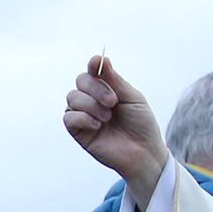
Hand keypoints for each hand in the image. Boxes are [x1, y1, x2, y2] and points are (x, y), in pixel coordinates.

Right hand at [63, 54, 165, 194]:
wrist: (143, 152)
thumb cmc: (141, 125)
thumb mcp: (133, 98)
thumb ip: (115, 81)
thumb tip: (101, 59)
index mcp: (107, 89)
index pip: (93, 72)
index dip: (93, 65)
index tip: (96, 63)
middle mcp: (93, 100)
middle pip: (80, 81)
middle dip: (95, 88)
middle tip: (112, 102)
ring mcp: (84, 115)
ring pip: (72, 97)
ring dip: (91, 104)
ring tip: (108, 117)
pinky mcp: (79, 132)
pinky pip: (69, 117)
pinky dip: (82, 117)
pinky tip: (98, 125)